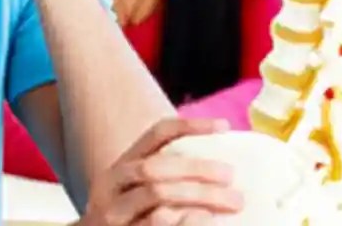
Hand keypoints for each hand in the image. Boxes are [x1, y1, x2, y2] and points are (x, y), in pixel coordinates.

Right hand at [79, 119, 241, 225]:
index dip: (190, 126)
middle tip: (231, 175)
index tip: (225, 126)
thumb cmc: (125, 224)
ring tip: (232, 202)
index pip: (156, 135)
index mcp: (120, 167)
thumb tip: (219, 169)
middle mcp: (110, 187)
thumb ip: (164, 180)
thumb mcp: (133, 197)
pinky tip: (206, 220)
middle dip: (198, 169)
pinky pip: (155, 223)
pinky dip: (186, 221)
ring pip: (157, 195)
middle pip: (156, 167)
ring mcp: (111, 215)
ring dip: (199, 195)